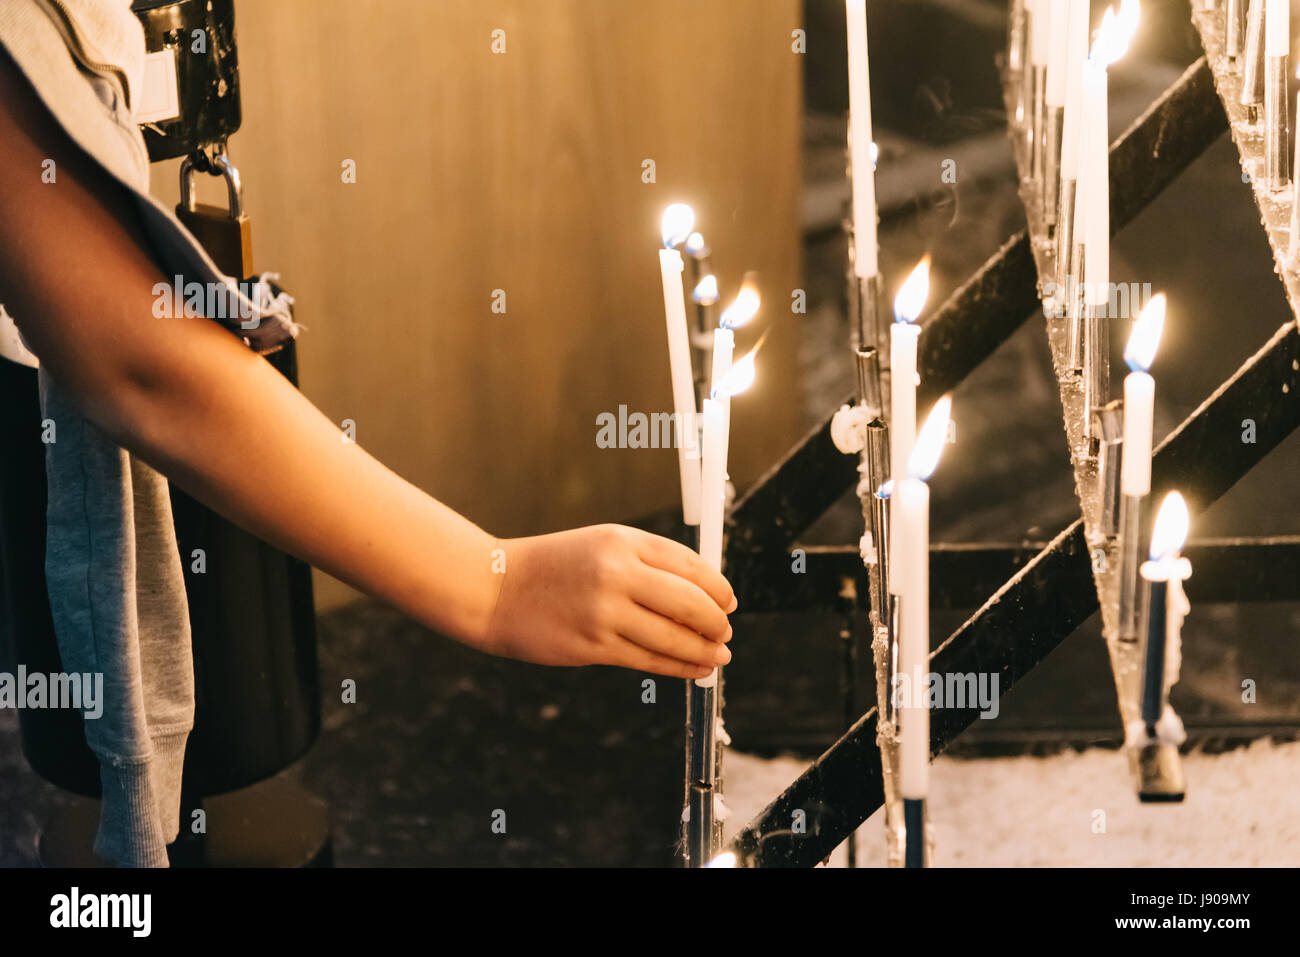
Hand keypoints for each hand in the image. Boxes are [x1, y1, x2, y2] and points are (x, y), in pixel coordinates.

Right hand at [483, 524, 737, 678]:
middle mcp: (617, 572)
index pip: (690, 565)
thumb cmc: (551, 568)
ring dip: (704, 651)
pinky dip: (678, 667)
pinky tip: (693, 668)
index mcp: (623, 541)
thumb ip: (646, 563)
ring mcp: (605, 611)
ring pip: (674, 637)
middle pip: (691, 602)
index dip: (718, 588)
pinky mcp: (592, 645)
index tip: (729, 602)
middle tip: (726, 633)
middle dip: (717, 622)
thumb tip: (699, 594)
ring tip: (718, 656)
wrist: (494, 589)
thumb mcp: (600, 546)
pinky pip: (649, 660)